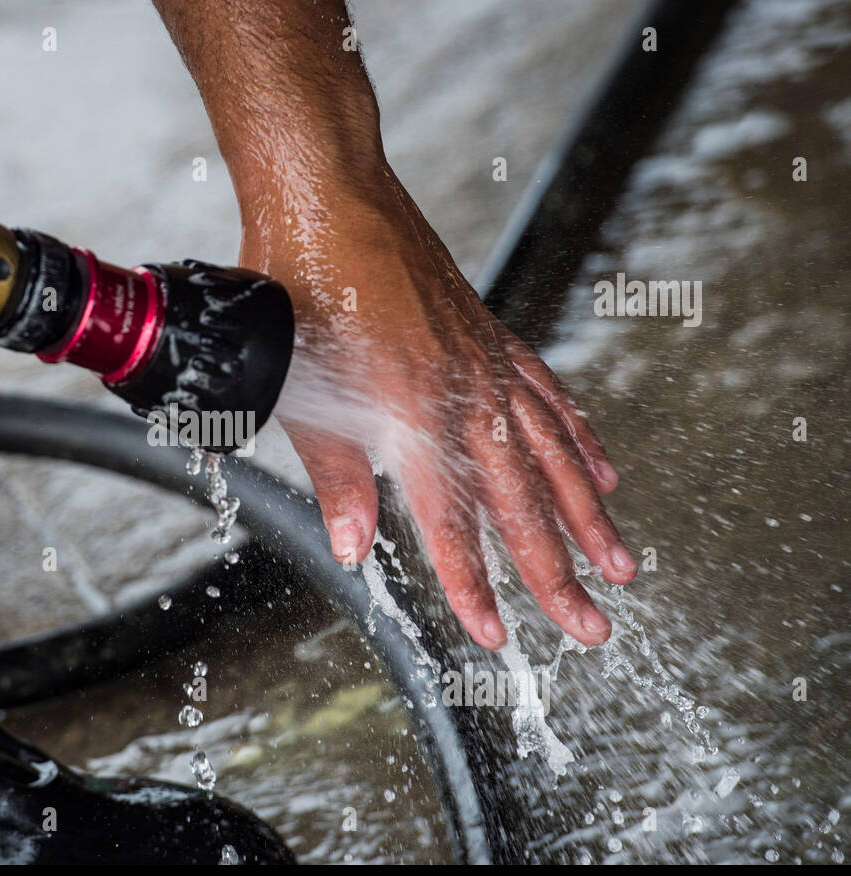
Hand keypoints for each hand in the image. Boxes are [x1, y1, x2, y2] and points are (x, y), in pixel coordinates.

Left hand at [242, 164, 635, 649]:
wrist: (330, 193)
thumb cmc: (301, 285)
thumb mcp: (301, 391)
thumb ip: (336, 474)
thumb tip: (354, 545)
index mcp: (414, 415)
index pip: (451, 523)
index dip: (471, 586)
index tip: (493, 637)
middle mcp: (465, 393)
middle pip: (521, 501)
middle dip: (556, 573)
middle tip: (591, 629)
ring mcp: (486, 362)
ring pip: (551, 453)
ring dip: (585, 516)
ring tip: (619, 564)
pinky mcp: (491, 335)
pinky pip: (548, 396)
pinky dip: (577, 436)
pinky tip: (600, 469)